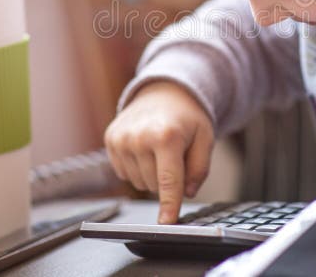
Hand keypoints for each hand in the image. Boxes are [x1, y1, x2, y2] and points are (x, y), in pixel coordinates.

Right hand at [104, 81, 213, 223]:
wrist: (163, 92)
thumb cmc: (186, 117)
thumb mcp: (205, 138)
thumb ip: (200, 169)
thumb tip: (187, 193)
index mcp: (167, 136)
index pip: (168, 180)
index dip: (169, 204)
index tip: (167, 223)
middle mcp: (139, 137)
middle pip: (154, 185)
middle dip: (168, 179)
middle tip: (174, 154)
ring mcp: (121, 139)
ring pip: (139, 183)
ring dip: (152, 174)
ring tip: (159, 149)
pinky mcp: (110, 139)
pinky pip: (125, 173)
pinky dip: (138, 167)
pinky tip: (145, 148)